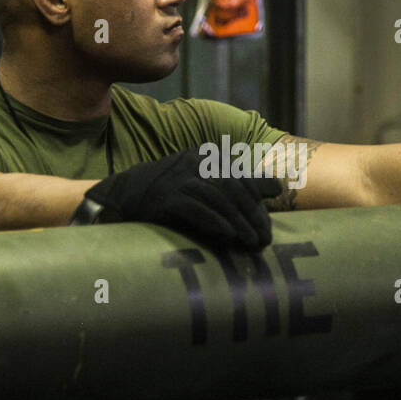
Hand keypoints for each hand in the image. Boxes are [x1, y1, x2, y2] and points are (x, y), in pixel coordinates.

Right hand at [84, 147, 281, 249]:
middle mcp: (194, 163)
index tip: (269, 220)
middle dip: (253, 215)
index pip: (241, 175)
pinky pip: (196, 209)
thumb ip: (233, 185)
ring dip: (238, 222)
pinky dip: (215, 222)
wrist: (123, 195)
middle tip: (264, 238)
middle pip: (233, 188)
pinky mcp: (165, 198)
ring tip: (251, 242)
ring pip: (218, 198)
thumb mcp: (202, 184)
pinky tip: (228, 236)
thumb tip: (276, 187)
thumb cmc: (168, 193)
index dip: (259, 197)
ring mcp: (179, 179)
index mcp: (206, 157)